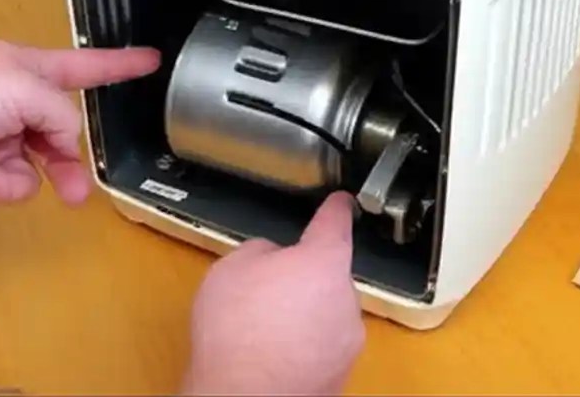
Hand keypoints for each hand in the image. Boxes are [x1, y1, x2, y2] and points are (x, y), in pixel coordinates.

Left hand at [0, 39, 158, 218]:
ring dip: (0, 183)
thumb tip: (65, 144)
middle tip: (72, 193)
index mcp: (30, 75)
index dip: (121, 65)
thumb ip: (60, 115)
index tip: (151, 60)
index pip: (88, 67)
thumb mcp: (22, 89)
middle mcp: (11, 108)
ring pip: (20, 180)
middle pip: (57, 145)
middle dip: (61, 171)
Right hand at [181, 191, 365, 395]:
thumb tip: (271, 259)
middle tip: (264, 292)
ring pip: (325, 314)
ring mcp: (346, 340)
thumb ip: (261, 252)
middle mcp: (346, 299)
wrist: (245, 396)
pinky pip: (321, 348)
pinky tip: (270, 355)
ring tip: (262, 330)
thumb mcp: (232, 267)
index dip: (335, 208)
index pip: (335, 223)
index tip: (342, 201)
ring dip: (302, 317)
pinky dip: (301, 348)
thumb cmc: (239, 332)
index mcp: (324, 262)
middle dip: (302, 279)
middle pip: (328, 275)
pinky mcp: (340, 374)